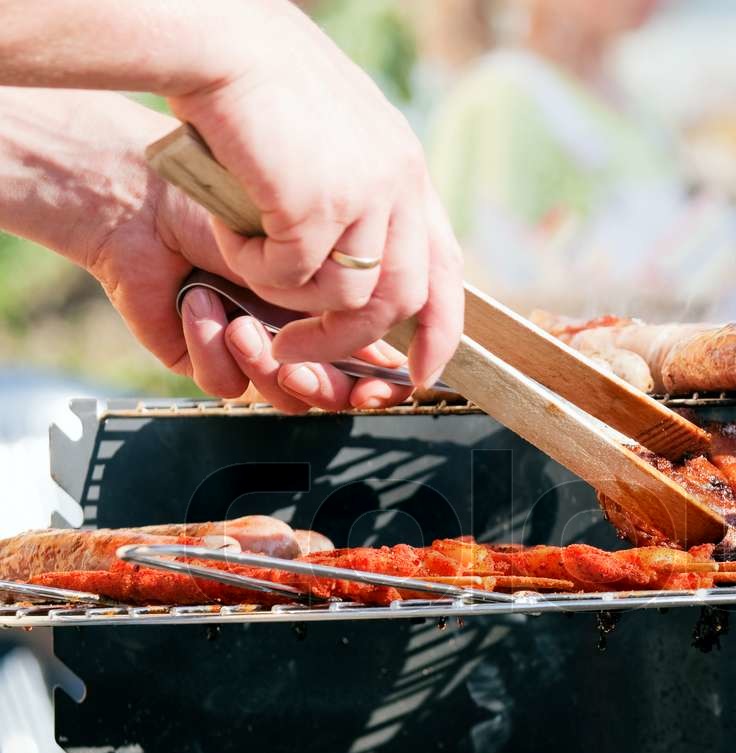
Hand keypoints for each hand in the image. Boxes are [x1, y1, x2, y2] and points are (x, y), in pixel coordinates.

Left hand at [86, 160, 412, 411]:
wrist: (144, 191)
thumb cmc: (235, 185)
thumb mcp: (327, 220)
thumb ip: (379, 269)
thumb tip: (405, 332)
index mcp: (344, 291)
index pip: (388, 357)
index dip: (394, 379)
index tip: (393, 382)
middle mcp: (305, 324)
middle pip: (343, 391)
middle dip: (330, 384)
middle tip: (300, 361)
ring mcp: (259, 342)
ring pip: (287, 397)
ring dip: (264, 362)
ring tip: (239, 323)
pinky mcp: (207, 355)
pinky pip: (227, 383)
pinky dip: (212, 345)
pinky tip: (198, 302)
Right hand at [164, 0, 461, 391]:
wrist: (219, 37)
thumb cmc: (259, 80)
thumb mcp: (332, 134)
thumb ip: (356, 186)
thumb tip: (363, 246)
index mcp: (407, 168)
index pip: (446, 269)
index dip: (441, 331)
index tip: (420, 374)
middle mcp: (400, 182)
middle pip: (401, 299)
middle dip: (350, 340)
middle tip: (297, 353)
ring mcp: (364, 193)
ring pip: (346, 296)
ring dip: (294, 307)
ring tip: (249, 278)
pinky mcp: (316, 202)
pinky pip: (290, 276)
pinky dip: (255, 272)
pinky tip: (231, 238)